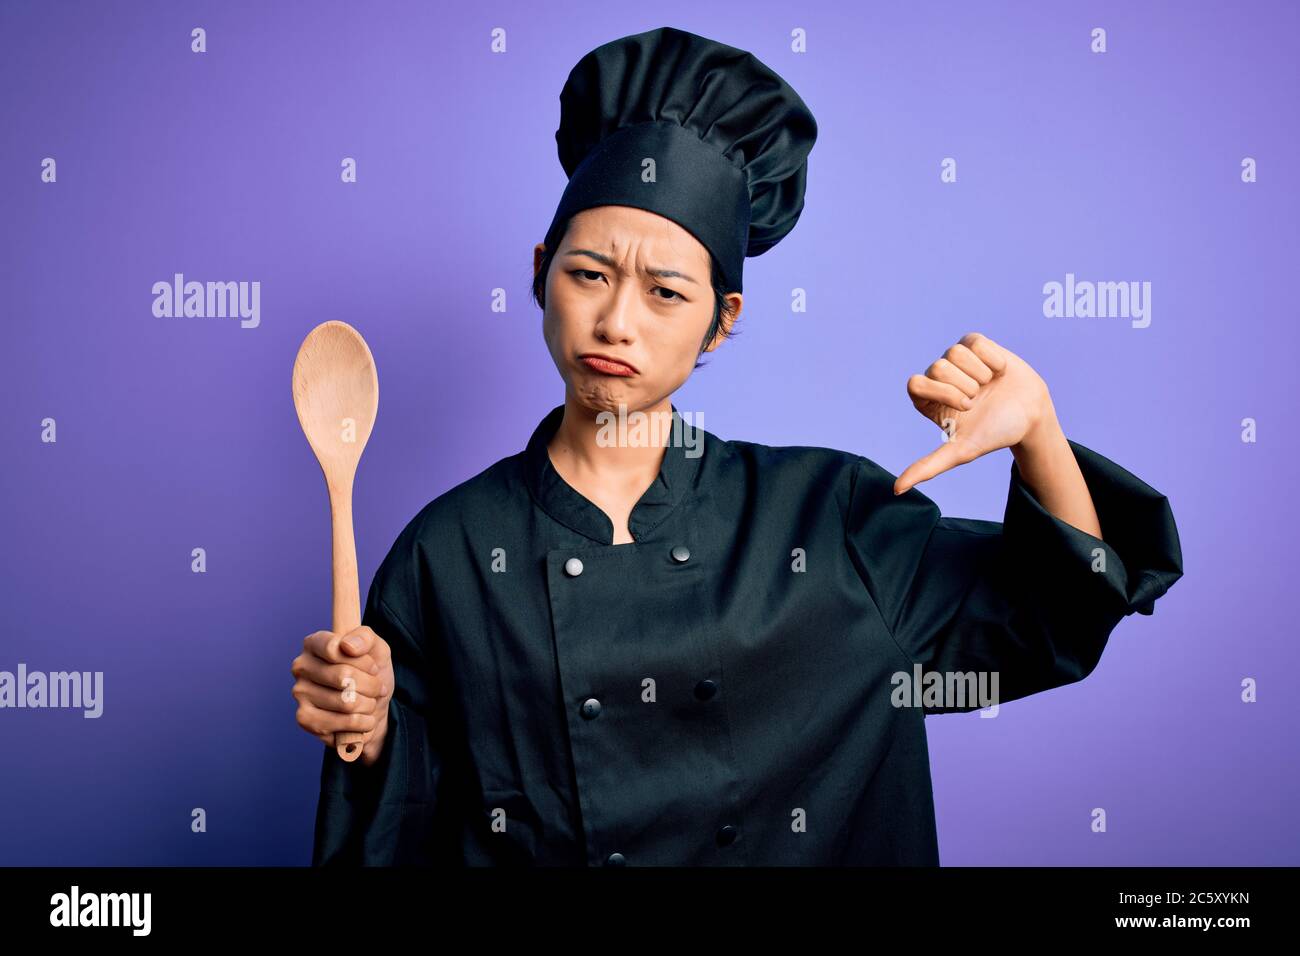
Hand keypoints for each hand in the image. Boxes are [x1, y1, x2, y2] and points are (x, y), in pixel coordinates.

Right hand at [291, 625, 395, 766]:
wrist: (374, 706)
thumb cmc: (371, 673)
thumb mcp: (376, 648)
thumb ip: (364, 638)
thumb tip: (347, 646)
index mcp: (314, 643)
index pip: (334, 648)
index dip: (363, 661)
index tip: (372, 666)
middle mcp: (301, 666)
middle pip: (343, 677)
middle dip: (371, 685)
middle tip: (377, 688)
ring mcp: (300, 693)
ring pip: (346, 702)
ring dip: (369, 704)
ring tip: (370, 702)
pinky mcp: (305, 719)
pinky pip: (345, 722)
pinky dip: (364, 722)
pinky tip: (364, 718)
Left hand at [894, 332, 1056, 494]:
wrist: (1031, 417)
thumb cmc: (994, 434)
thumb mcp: (961, 451)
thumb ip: (928, 466)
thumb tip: (897, 489)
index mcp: (928, 399)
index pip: (915, 383)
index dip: (943, 393)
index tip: (965, 408)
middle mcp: (938, 377)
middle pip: (938, 366)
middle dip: (965, 385)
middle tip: (979, 399)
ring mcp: (956, 358)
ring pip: (956, 352)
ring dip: (980, 373)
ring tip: (989, 386)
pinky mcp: (975, 344)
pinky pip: (976, 342)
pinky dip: (993, 359)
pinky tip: (998, 372)